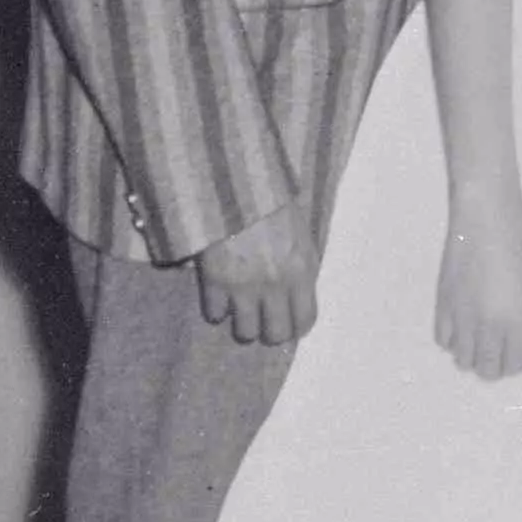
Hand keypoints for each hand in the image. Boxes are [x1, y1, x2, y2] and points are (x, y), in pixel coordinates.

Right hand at [191, 204, 319, 348]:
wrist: (236, 187)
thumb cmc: (273, 205)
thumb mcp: (300, 235)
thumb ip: (300, 267)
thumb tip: (296, 295)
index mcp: (304, 270)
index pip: (306, 320)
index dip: (296, 327)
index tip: (287, 323)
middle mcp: (277, 284)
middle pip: (276, 334)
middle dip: (269, 331)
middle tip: (262, 320)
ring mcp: (245, 286)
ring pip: (245, 332)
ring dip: (242, 324)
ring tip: (239, 310)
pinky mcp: (215, 281)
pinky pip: (214, 314)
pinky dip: (215, 310)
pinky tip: (218, 296)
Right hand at [433, 188, 521, 380]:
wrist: (484, 217)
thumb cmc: (515, 241)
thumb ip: (520, 313)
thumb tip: (510, 333)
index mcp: (518, 319)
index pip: (515, 364)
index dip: (514, 362)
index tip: (513, 355)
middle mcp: (489, 324)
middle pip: (487, 370)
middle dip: (493, 367)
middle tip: (495, 353)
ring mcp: (462, 316)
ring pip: (462, 361)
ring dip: (471, 355)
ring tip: (478, 339)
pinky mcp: (442, 305)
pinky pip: (443, 340)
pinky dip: (451, 340)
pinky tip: (460, 326)